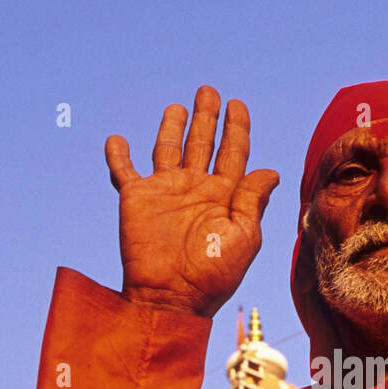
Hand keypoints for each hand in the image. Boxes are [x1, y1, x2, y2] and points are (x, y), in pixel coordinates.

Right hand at [105, 85, 278, 316]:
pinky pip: (123, 170)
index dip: (237, 128)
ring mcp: (165, 191)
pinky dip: (117, 155)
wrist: (172, 297)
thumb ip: (253, 200)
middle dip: (207, 117)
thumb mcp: (243, 237)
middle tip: (209, 92)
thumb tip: (270, 170)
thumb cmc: (213, 274)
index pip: (234, 153)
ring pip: (168, 149)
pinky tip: (116, 138)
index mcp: (225, 195)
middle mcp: (195, 188)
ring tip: (178, 107)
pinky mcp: (135, 198)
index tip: (237, 105)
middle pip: (203, 143)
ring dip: (172, 127)